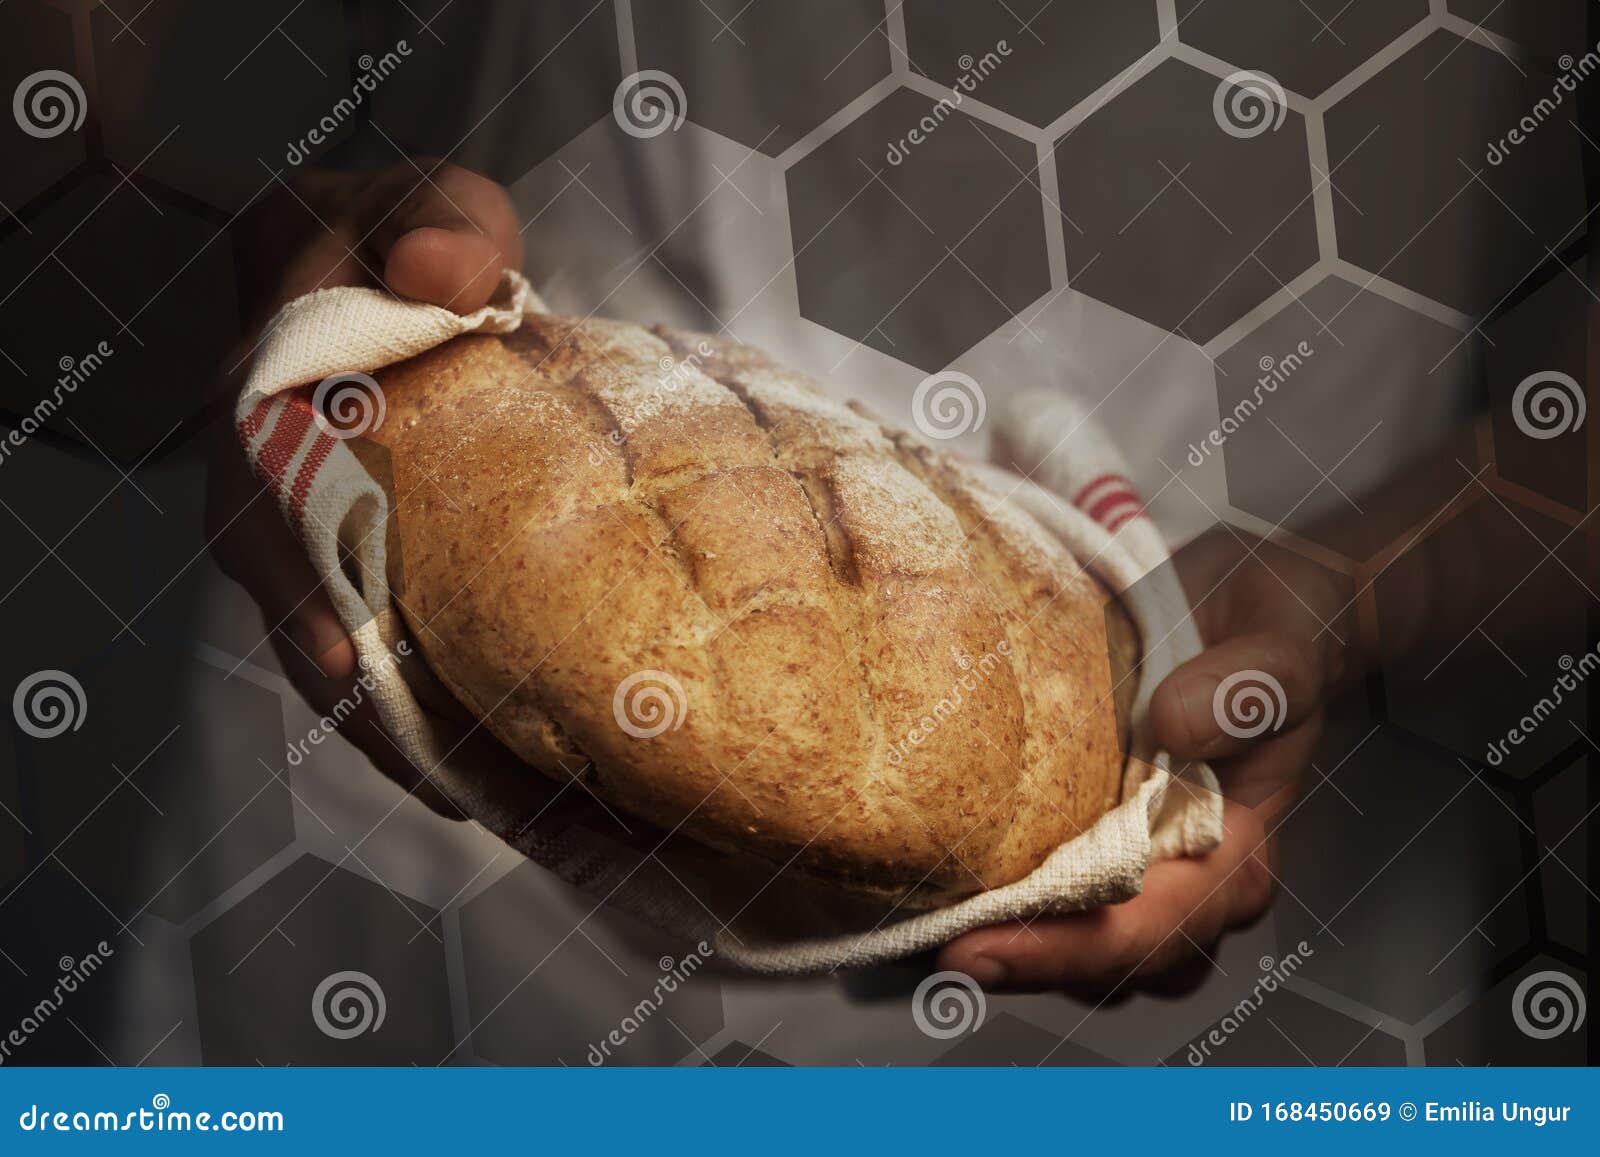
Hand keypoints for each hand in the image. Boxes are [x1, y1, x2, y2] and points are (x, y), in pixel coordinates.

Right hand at [206, 161, 520, 815]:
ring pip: (330, 651)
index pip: (263, 496)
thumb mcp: (424, 207)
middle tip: (438, 779)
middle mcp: (269, 487)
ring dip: (392, 730)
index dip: (295, 580)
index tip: (338, 657)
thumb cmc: (398, 241)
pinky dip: (421, 709)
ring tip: (474, 802)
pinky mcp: (352, 569)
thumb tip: (449, 276)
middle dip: (358, 701)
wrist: (366, 272)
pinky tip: (487, 772)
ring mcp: (305, 539)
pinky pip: (373, 648)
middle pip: (293, 611)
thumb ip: (438, 224)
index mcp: (271, 402)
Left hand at [937, 527, 1353, 992]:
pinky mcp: (1092, 841)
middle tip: (928, 950)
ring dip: (997, 943)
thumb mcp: (1277, 649)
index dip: (1067, 949)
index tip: (979, 949)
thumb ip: (1249, 686)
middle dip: (1016, 963)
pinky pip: (1043, 892)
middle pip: (1100, 961)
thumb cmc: (1274, 638)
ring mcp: (1136, 868)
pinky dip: (990, 899)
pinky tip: (930, 883)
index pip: (1153, 930)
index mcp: (1233, 854)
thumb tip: (1174, 723)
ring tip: (914, 926)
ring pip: (1068, 944)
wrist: (1258, 609)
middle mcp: (1183, 881)